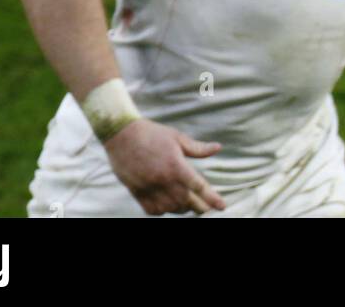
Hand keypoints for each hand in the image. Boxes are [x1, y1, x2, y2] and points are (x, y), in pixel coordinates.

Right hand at [103, 118, 225, 215]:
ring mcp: (149, 187)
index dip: (212, 198)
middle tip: (207, 208)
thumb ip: (197, 148)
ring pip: (171, 208)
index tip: (222, 206)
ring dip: (182, 209)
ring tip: (188, 206)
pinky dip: (163, 211)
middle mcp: (163, 180)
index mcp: (176, 165)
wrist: (121, 134)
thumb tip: (218, 148)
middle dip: (200, 207)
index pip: (199, 187)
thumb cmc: (152, 134)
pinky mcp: (136, 192)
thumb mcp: (177, 137)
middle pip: (187, 201)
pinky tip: (168, 206)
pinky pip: (152, 210)